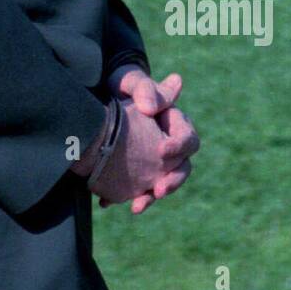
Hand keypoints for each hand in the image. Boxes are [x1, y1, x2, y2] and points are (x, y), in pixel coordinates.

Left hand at [97, 67, 199, 212]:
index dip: (178, 147)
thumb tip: (151, 107)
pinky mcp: (136, 169)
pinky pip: (136, 188)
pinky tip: (107, 202)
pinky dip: (124, 197)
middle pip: (181, 169)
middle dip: (171, 182)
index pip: (187, 139)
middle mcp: (169, 145)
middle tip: (158, 190)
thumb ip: (145, 90)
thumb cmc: (125, 84)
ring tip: (137, 206)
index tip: (161, 151)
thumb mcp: (133, 82)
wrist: (103, 92)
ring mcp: (153, 160)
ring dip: (150, 197)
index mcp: (175, 123)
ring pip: (160, 183)